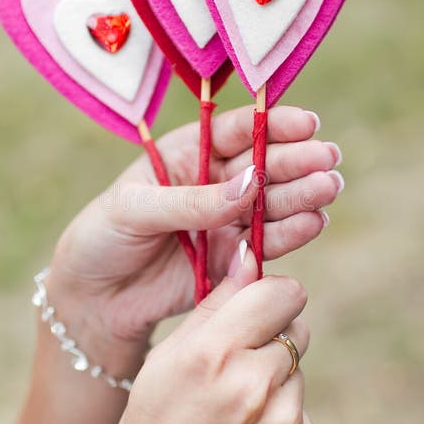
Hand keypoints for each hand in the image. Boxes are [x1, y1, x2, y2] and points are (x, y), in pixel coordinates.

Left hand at [48, 105, 341, 357]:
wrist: (95, 299)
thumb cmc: (103, 237)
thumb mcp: (135, 209)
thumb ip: (192, 201)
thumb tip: (251, 184)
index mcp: (188, 154)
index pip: (236, 131)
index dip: (272, 125)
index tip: (306, 123)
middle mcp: (215, 183)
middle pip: (264, 165)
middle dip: (298, 161)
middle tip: (328, 160)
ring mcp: (228, 222)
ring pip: (274, 203)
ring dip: (304, 195)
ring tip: (328, 189)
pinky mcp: (235, 261)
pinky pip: (269, 244)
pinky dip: (294, 233)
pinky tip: (315, 221)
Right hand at [61, 256, 322, 423]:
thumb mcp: (164, 365)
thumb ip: (212, 307)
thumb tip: (249, 256)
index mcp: (212, 352)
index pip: (280, 290)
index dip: (270, 297)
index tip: (259, 308)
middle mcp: (254, 383)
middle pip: (297, 326)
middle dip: (274, 337)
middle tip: (240, 368)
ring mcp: (286, 421)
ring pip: (298, 371)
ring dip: (275, 383)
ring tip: (235, 418)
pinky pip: (303, 413)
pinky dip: (283, 423)